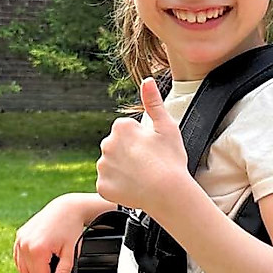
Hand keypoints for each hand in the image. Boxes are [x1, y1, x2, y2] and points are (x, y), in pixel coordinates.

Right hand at [12, 193, 91, 272]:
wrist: (65, 209)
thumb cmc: (70, 228)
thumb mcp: (71, 253)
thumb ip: (64, 272)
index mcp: (38, 249)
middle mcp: (26, 244)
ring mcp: (21, 239)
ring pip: (22, 266)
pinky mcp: (20, 235)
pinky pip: (19, 256)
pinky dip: (23, 266)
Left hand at [95, 77, 191, 218]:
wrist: (169, 193)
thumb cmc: (171, 160)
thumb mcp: (166, 127)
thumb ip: (153, 102)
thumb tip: (147, 80)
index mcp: (121, 127)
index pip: (127, 131)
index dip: (142, 142)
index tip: (152, 151)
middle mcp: (107, 144)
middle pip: (117, 148)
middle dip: (129, 155)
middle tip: (149, 165)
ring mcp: (103, 166)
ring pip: (112, 166)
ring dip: (123, 171)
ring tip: (142, 178)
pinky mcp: (102, 185)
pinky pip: (108, 184)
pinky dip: (118, 187)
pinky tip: (134, 188)